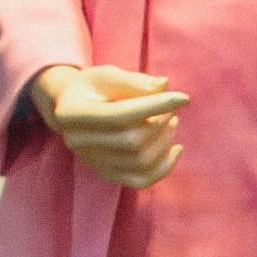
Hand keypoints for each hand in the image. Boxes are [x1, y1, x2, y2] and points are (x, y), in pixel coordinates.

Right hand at [31, 60, 188, 185]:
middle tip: (172, 109)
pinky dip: (164, 167)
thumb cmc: (93, 88)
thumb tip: (164, 85)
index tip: (184, 98)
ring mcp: (91, 162)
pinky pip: (141, 180)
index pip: (120, 116)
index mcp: (71, 113)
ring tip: (172, 121)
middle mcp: (76, 142)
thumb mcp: (107, 76)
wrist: (73, 109)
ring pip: (140, 162)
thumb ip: (134, 81)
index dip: (155, 107)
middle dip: (160, 123)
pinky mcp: (106, 174)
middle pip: (131, 141)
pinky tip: (175, 148)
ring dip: (165, 141)